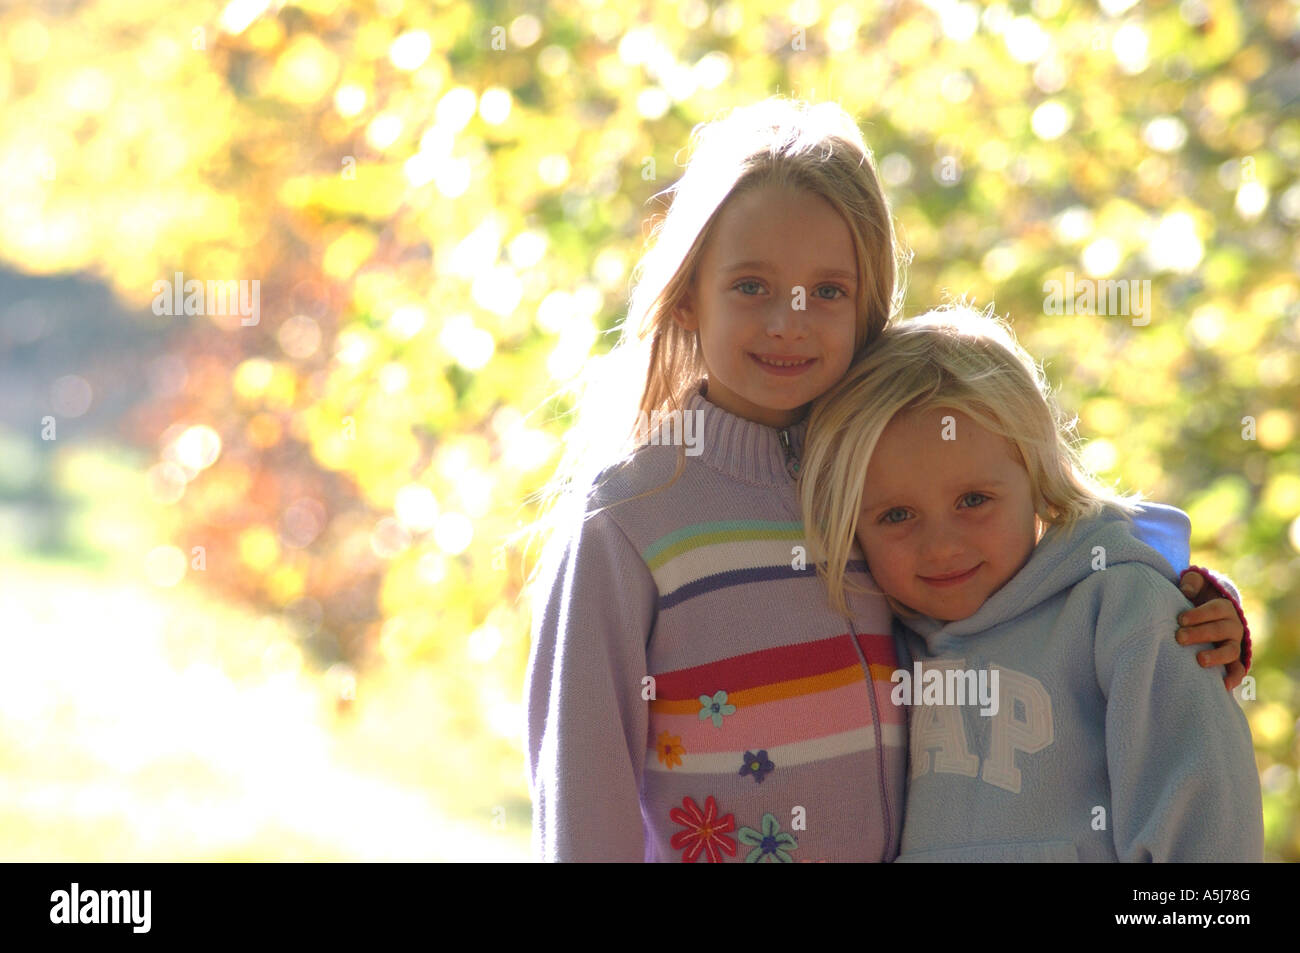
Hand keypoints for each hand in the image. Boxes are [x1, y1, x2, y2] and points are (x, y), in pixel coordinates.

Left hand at [1177, 570, 1245, 691]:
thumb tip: (1186, 590)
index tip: (1180, 619)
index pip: (1215, 610)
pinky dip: (1233, 678)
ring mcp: (1234, 644)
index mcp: (1224, 608)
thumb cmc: (1196, 598)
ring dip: (1217, 657)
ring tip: (1200, 660)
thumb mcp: (1195, 584)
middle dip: (1200, 634)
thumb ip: (1192, 582)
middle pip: (1220, 630)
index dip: (1199, 614)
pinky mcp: (1233, 661)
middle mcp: (1233, 626)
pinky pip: (1238, 670)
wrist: (1208, 615)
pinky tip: (1223, 686)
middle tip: (1179, 637)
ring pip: (1231, 651)